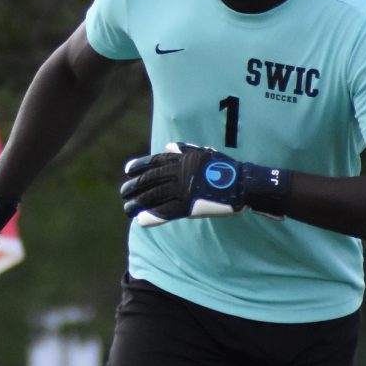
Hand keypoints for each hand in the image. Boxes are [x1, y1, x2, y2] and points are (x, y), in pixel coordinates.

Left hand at [121, 142, 289, 223]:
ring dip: (138, 203)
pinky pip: (166, 211)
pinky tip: (141, 221)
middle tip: (123, 193)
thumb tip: (168, 145)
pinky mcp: (190, 205)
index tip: (127, 171)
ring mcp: (183, 189)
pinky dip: (152, 216)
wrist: (242, 183)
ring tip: (127, 208)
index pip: (154, 161)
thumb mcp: (204, 153)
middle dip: (134, 187)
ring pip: (154, 196)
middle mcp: (179, 173)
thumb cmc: (225, 167)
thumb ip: (185, 150)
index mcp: (182, 159)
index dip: (139, 166)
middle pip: (150, 180)